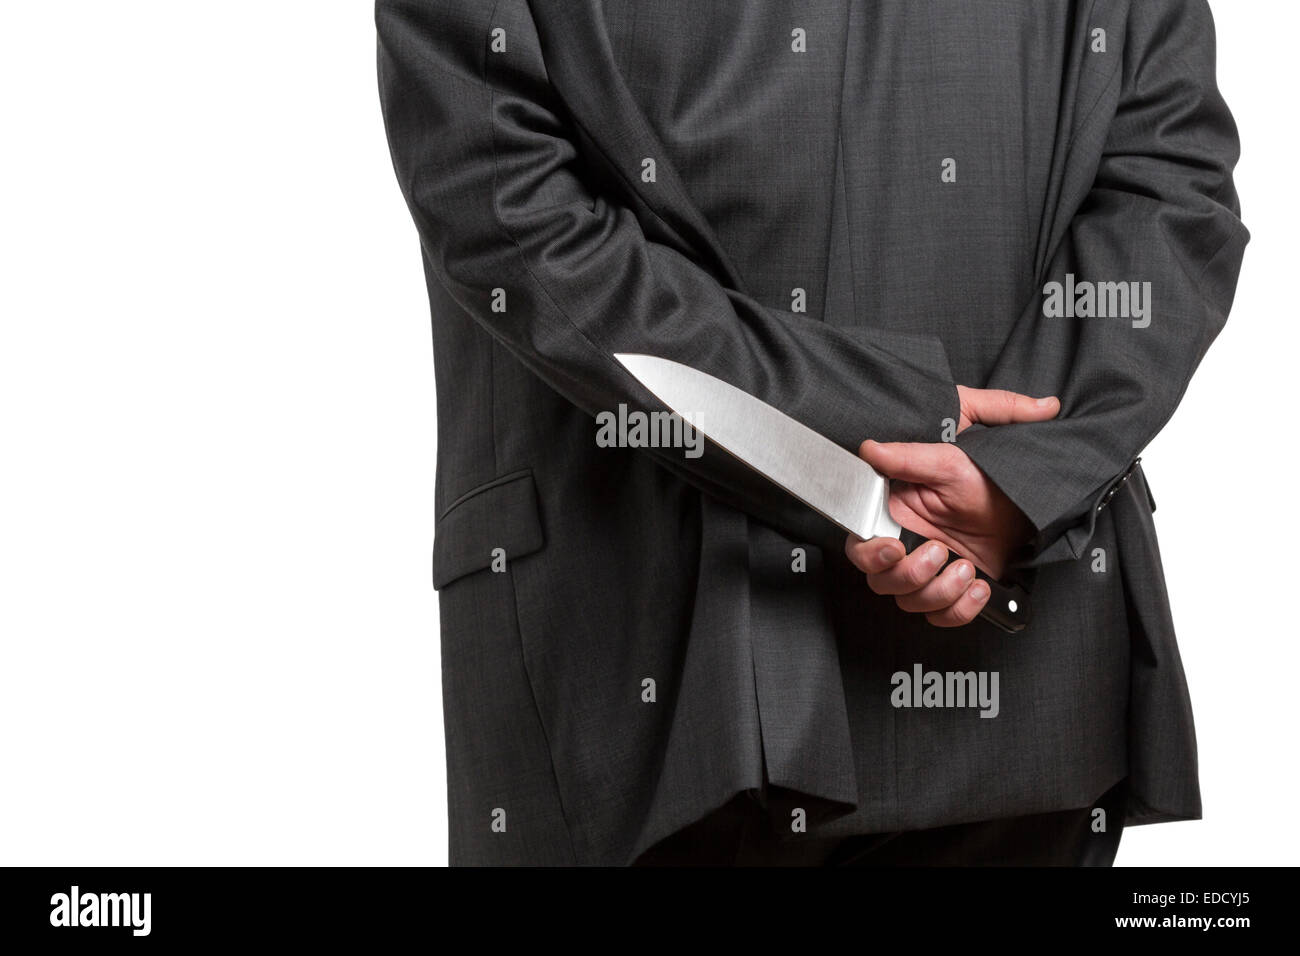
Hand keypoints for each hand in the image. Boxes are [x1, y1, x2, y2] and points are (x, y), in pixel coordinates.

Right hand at [844, 389, 1057, 626]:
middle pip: (881, 582)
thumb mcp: (949, 465)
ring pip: (910, 603)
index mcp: (895, 518)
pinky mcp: (950, 593)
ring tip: (967, 567)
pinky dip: (960, 608)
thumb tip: (870, 450)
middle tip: (940, 551)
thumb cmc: (989, 484)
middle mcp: (906, 549)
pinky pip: (941, 617)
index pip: (861, 547)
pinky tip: (979, 587)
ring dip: (940, 591)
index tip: (894, 549)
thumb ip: (906, 458)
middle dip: (911, 575)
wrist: (1028, 513)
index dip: (870, 555)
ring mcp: (928, 574)